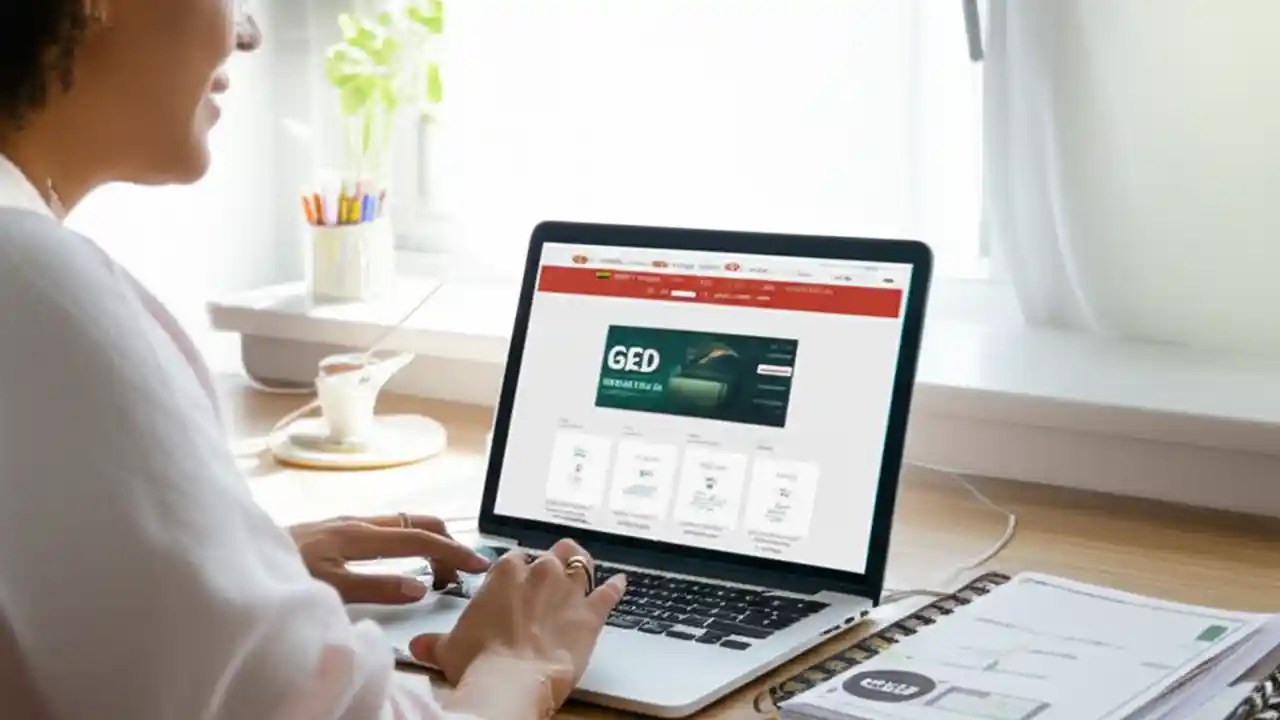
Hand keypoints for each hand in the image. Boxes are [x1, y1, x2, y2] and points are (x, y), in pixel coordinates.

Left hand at [289, 515, 489, 603]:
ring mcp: (347, 522)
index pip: (421, 540)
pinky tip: (403, 560)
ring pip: (402, 523)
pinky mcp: (337, 529)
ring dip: (428, 540)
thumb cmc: (279, 572)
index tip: (479, 565)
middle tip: (462, 569)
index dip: (454, 552)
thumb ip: (376, 587)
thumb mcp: (328, 588)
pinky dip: (407, 541)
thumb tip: (420, 586)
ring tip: (440, 568)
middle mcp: (357, 522)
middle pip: (418, 522)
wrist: (231, 553)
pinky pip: (386, 529)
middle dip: (447, 541)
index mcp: (359, 534)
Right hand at [408, 540, 626, 714]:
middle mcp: (540, 572)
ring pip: (582, 562)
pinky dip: (617, 586)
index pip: (515, 559)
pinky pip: (610, 592)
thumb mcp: (449, 649)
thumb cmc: (479, 662)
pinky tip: (621, 583)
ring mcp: (569, 590)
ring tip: (583, 563)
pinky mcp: (592, 613)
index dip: (518, 572)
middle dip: (551, 563)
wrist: (511, 682)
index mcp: (505, 572)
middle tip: (549, 578)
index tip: (517, 584)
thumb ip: (435, 642)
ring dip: (582, 563)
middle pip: (551, 555)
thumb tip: (418, 645)